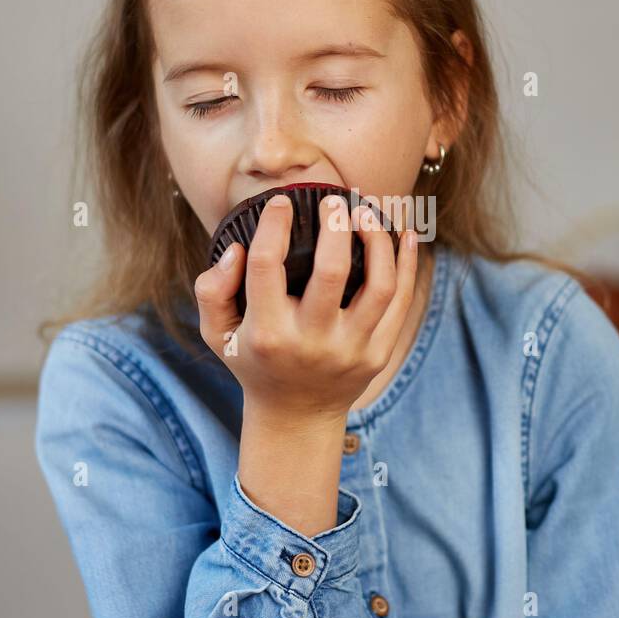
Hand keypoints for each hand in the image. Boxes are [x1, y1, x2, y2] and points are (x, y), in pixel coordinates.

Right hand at [194, 193, 418, 422]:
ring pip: (379, 284)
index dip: (274, 225)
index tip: (282, 202)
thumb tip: (235, 249)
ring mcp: (350, 350)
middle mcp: (311, 342)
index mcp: (267, 333)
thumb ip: (211, 290)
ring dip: (377, 239)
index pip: (268, 266)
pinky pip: (401, 301)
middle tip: (334, 200)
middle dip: (335, 225)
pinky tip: (403, 234)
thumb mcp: (217, 334)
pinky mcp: (378, 354)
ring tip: (367, 211)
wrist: (295, 416)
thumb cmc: (253, 361)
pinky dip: (406, 263)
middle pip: (332, 271)